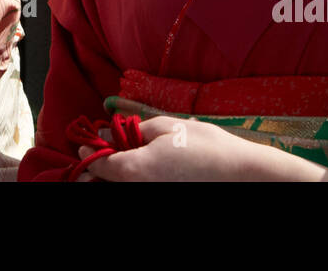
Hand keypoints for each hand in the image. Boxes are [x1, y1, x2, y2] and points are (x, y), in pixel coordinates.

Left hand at [76, 116, 327, 181]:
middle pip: (107, 182)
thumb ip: (134, 130)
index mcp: (134, 170)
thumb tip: (108, 132)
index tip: (87, 143)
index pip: (99, 164)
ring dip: (116, 176)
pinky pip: (141, 189)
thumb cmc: (206, 146)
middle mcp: (138, 191)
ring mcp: (153, 197)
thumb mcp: (167, 127)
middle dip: (98, 170)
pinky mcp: (166, 200)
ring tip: (119, 161)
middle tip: (101, 155)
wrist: (241, 174)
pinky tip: (142, 169)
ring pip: (123, 187)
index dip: (90, 152)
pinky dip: (134, 181)